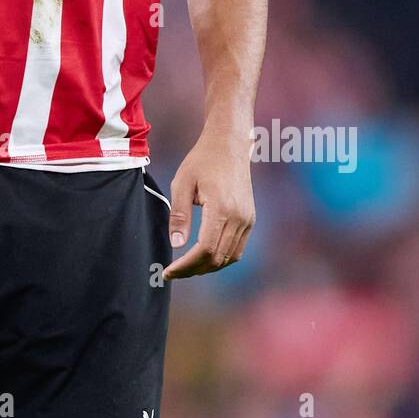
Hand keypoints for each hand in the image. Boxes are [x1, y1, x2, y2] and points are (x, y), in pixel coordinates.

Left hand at [163, 128, 253, 278]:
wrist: (230, 145)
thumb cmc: (202, 160)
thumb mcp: (182, 183)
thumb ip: (179, 215)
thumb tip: (177, 245)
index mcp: (222, 208)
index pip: (204, 249)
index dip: (186, 265)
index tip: (168, 271)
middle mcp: (239, 217)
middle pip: (217, 258)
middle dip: (193, 270)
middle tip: (173, 273)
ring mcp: (247, 219)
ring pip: (229, 257)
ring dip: (207, 267)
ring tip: (186, 268)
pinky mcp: (250, 219)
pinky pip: (237, 249)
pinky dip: (221, 258)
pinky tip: (203, 258)